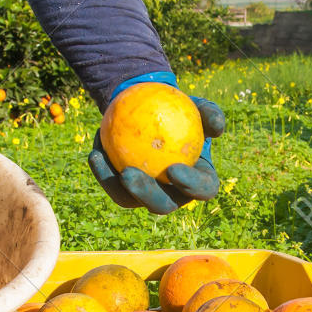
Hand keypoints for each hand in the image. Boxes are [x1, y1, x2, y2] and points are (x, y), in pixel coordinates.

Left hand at [88, 75, 225, 214]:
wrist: (153, 113)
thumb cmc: (181, 110)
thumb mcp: (198, 106)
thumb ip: (210, 114)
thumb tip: (217, 126)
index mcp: (200, 182)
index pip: (202, 190)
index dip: (190, 186)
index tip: (173, 169)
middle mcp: (175, 196)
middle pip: (162, 204)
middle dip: (145, 195)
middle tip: (129, 174)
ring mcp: (147, 196)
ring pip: (130, 199)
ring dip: (114, 185)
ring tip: (100, 160)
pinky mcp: (124, 190)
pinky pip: (111, 183)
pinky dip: (101, 169)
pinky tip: (94, 151)